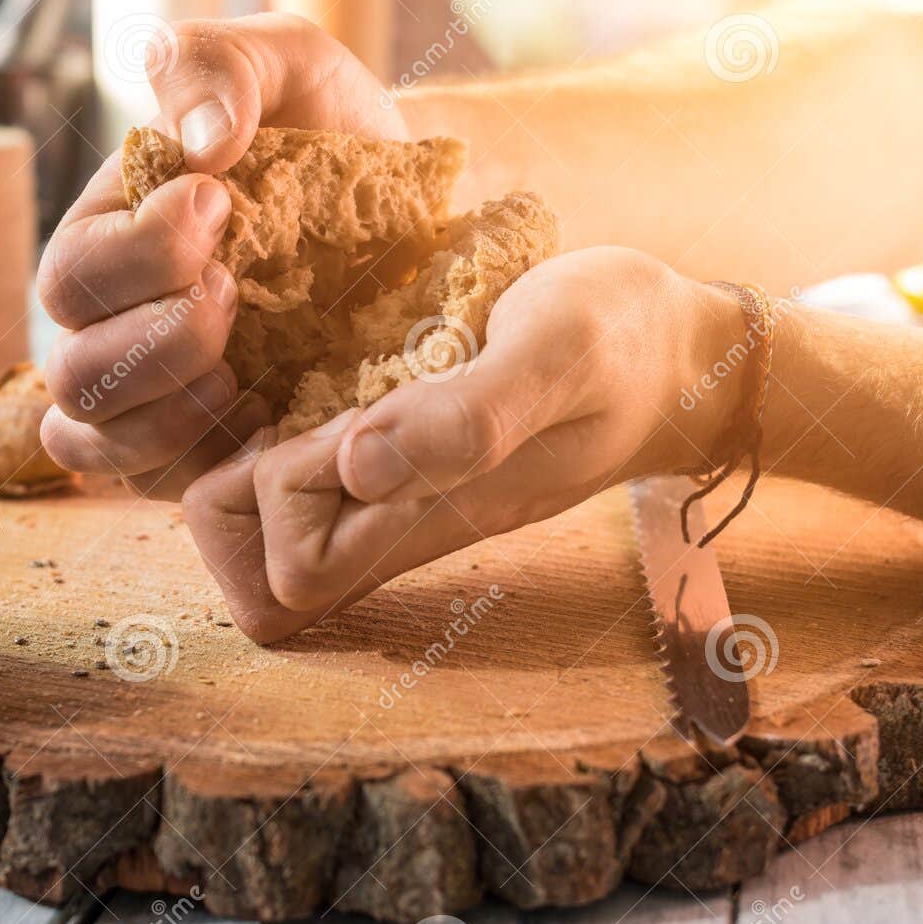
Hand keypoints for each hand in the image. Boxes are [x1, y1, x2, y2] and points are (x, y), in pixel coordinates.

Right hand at [36, 13, 405, 499]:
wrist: (409, 218)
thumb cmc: (334, 136)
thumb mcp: (290, 65)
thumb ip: (222, 66)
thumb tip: (198, 139)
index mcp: (109, 234)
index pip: (71, 270)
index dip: (136, 251)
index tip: (221, 202)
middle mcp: (110, 322)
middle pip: (73, 369)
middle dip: (158, 336)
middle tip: (240, 291)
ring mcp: (144, 396)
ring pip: (91, 437)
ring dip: (169, 407)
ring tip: (246, 365)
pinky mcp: (189, 451)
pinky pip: (151, 483)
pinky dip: (200, 460)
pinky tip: (267, 416)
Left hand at [182, 248, 748, 641]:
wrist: (680, 357)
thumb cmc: (624, 345)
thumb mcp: (561, 353)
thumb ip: (471, 416)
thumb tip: (356, 464)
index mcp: (427, 520)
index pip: (293, 575)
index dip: (274, 495)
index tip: (318, 415)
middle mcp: (399, 527)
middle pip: (265, 578)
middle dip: (242, 489)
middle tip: (291, 405)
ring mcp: (400, 504)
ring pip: (279, 541)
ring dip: (261, 462)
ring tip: (305, 386)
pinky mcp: (405, 470)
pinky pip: (313, 492)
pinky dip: (290, 437)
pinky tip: (323, 373)